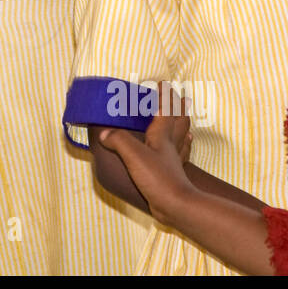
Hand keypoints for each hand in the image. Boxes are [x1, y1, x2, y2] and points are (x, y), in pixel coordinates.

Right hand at [95, 83, 194, 224]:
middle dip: (177, 106)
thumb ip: (118, 140)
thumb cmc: (157, 177)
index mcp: (162, 135)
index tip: (161, 82)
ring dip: (182, 122)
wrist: (175, 206)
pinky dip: (183, 143)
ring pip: (182, 134)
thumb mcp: (133, 155)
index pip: (166, 108)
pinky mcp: (175, 173)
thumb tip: (103, 131)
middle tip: (177, 96)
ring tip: (182, 116)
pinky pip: (182, 152)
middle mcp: (171, 143)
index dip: (164, 94)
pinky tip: (184, 143)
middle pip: (178, 119)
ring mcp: (174, 158)